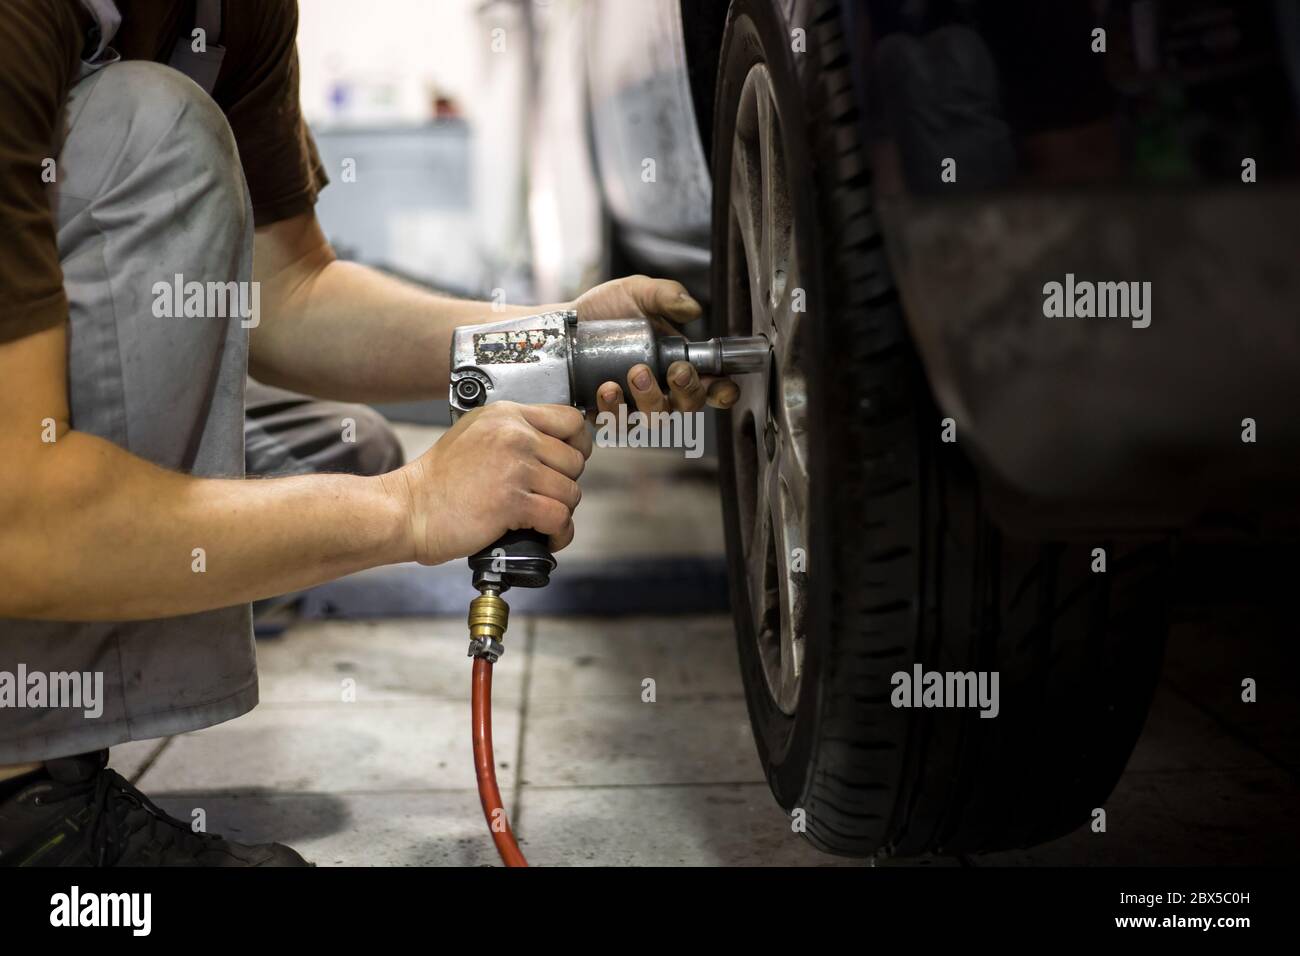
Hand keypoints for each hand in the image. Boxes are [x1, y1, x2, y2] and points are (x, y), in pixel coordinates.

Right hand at [389, 402, 591, 565]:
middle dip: (564, 485)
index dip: (578, 444)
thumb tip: (553, 448)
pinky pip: (560, 518)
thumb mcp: (474, 435)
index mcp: (506, 415)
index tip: (569, 463)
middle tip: (543, 499)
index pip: (570, 419)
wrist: (407, 510)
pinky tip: (543, 537)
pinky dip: (558, 534)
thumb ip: (512, 434)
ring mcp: (514, 467)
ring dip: (560, 512)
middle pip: (575, 461)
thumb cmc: (437, 482)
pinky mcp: (512, 501)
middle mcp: (513, 435)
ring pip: (571, 492)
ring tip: (540, 521)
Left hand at [571, 275, 740, 415]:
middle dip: (688, 392)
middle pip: (689, 406)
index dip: (723, 392)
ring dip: (651, 400)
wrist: (563, 324)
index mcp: (678, 363)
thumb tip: (692, 309)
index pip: (712, 385)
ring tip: (634, 373)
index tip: (722, 387)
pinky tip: (606, 389)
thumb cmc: (605, 310)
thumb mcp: (637, 293)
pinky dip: (615, 410)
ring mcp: (636, 407)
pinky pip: (618, 425)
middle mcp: (662, 389)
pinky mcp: (607, 416)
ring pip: (656, 420)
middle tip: (676, 371)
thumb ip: (665, 295)